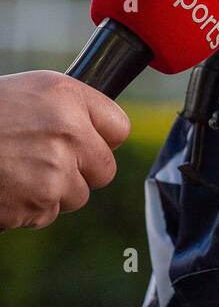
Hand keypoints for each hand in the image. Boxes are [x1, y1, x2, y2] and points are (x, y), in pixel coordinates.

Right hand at [0, 71, 130, 229]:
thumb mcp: (30, 91)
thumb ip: (70, 109)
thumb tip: (101, 132)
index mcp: (67, 97)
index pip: (119, 127)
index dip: (101, 136)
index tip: (88, 139)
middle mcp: (68, 133)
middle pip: (105, 169)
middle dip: (81, 170)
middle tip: (46, 159)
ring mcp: (53, 173)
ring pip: (76, 196)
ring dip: (52, 190)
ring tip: (17, 169)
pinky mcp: (35, 206)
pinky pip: (45, 214)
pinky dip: (27, 207)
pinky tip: (6, 185)